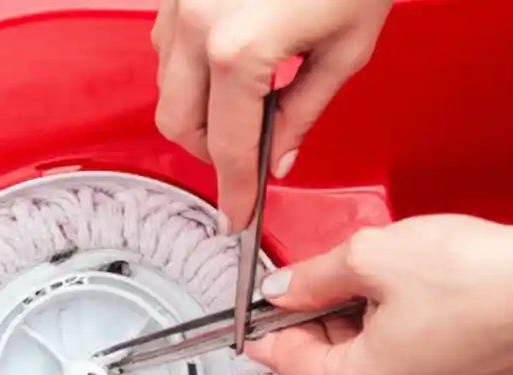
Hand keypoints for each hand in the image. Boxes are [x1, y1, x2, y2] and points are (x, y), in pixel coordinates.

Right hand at [152, 0, 392, 231]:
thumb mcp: (346, 49)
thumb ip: (304, 113)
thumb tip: (277, 158)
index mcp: (239, 50)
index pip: (229, 147)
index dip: (236, 190)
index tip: (237, 215)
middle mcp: (197, 25)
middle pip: (179, 124)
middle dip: (211, 153)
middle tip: (248, 158)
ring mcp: (181, 1)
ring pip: (166, 86)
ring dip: (198, 111)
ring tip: (247, 106)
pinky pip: (166, 46)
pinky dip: (190, 71)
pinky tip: (230, 67)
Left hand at [244, 216, 512, 374]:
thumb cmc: (479, 277)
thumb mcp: (370, 257)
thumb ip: (313, 277)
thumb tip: (284, 289)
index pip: (288, 361)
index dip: (266, 328)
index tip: (249, 312)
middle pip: (325, 364)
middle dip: (315, 318)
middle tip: (316, 274)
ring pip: (364, 362)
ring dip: (355, 320)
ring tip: (375, 274)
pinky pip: (401, 362)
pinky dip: (390, 329)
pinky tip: (406, 292)